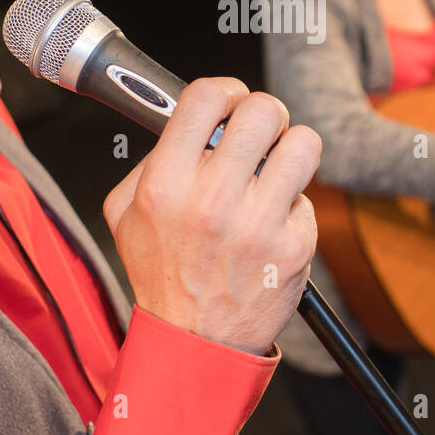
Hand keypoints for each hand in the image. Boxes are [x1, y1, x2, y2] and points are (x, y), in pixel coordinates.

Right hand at [102, 78, 320, 355]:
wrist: (193, 344)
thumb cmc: (161, 273)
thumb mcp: (126, 213)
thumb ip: (151, 159)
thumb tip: (193, 122)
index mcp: (166, 183)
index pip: (205, 96)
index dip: (225, 90)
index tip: (230, 104)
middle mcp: (212, 201)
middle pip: (264, 110)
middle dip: (266, 115)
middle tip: (261, 135)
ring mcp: (257, 225)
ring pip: (303, 143)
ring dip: (291, 150)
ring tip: (276, 169)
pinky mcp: (294, 247)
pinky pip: (308, 197)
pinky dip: (293, 206)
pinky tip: (272, 225)